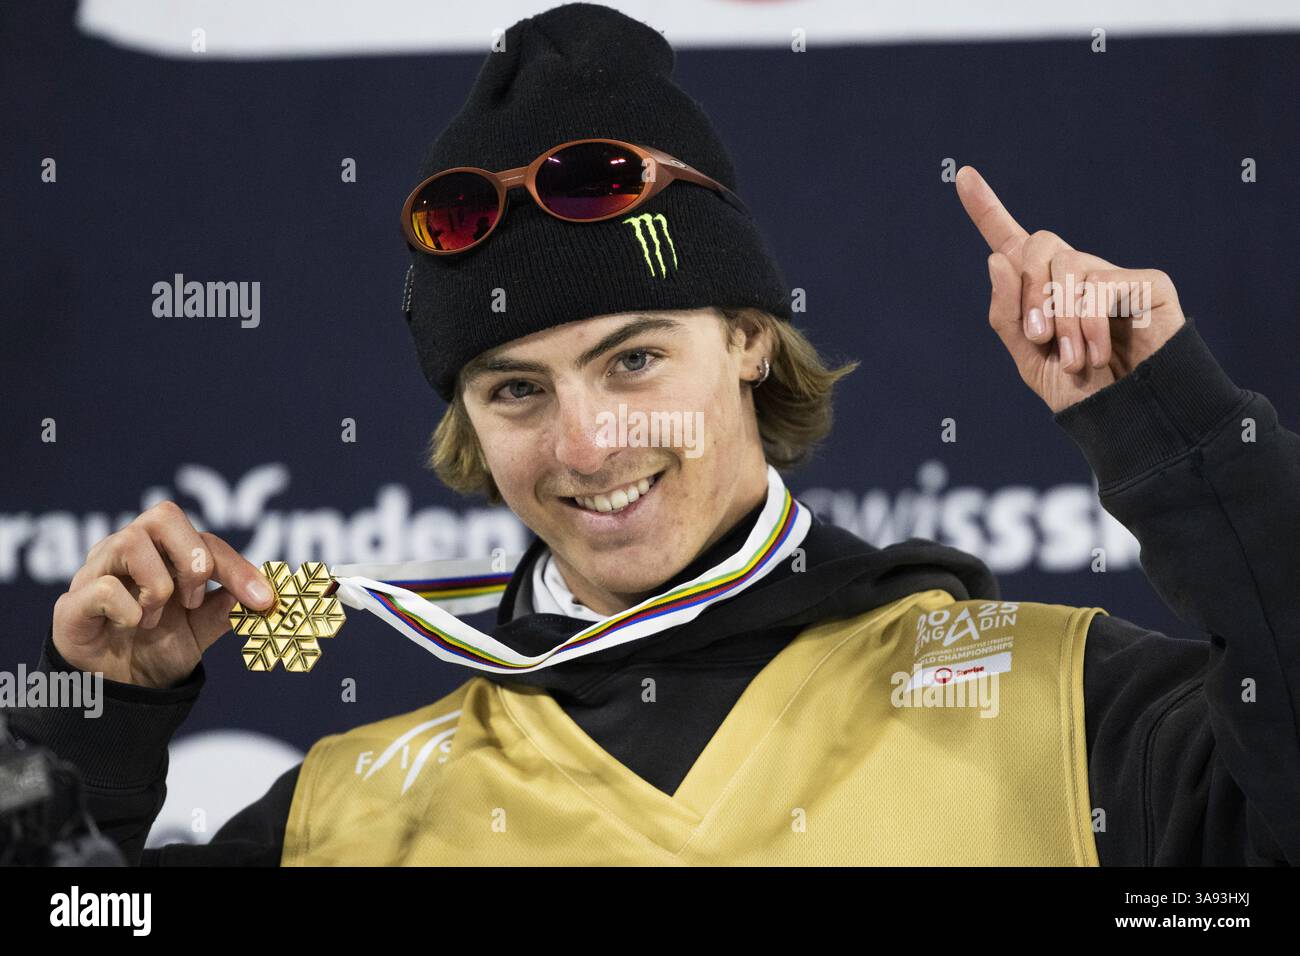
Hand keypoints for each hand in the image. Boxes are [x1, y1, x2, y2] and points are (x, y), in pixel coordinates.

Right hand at [51, 500, 275, 687]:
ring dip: (158, 588)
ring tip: (153, 619)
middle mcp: (129, 549)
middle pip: (164, 515)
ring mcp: (96, 571)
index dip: (237, 567)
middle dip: (193, 561)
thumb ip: (228, 608)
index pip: (206, 540)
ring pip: (131, 543)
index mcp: (164, 550)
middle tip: (193, 601)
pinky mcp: (72, 602)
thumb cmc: (158, 646)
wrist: (121, 689)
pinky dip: (129, 611)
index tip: (262, 600)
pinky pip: (104, 587)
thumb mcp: (203, 628)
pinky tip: (129, 626)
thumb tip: (261, 594)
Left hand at [955, 166, 1185, 413]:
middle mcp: (1074, 273)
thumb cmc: (1079, 391)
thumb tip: (997, 259)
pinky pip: (1100, 285)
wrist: (1127, 416)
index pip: (1011, 241)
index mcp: (1040, 290)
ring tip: (1072, 359)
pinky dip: (1089, 323)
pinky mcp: (1146, 282)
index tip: (963, 175)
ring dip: (1061, 317)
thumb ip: (1007, 314)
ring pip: (1067, 265)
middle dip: (1028, 293)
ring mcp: (1109, 274)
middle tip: (1039, 337)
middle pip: (1037, 244)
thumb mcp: (1029, 358)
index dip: (986, 208)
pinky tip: (1096, 353)